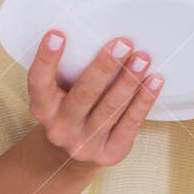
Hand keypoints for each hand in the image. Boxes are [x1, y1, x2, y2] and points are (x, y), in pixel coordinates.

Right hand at [29, 32, 162, 167]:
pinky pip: (130, 123)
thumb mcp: (56, 97)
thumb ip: (67, 75)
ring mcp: (85, 143)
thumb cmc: (66, 114)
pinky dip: (143, 100)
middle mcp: (60, 128)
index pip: (39, 83)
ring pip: (111, 108)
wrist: (68, 160)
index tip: (57, 33)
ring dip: (129, 80)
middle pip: (84, 94)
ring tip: (142, 58)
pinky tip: (154, 81)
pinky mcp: (109, 153)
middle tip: (122, 43)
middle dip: (104, 67)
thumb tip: (96, 34)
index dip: (46, 59)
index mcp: (43, 110)